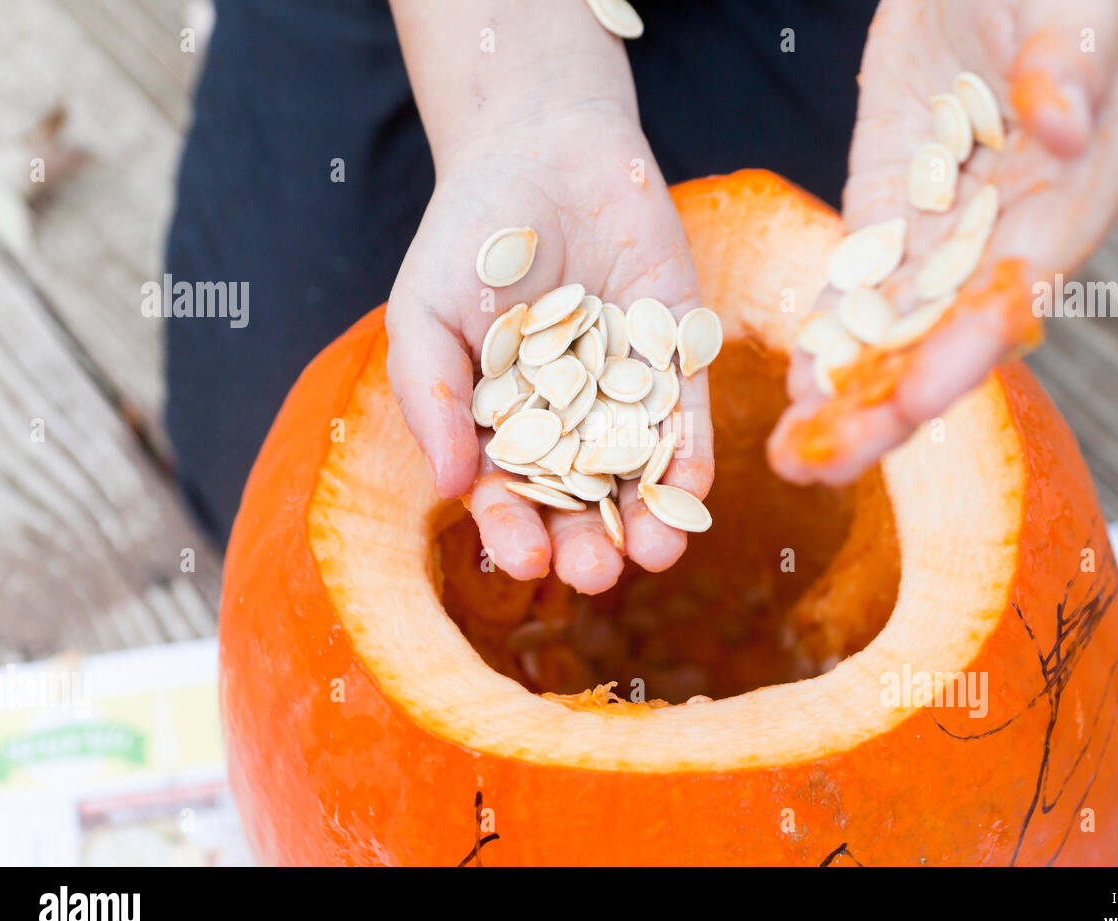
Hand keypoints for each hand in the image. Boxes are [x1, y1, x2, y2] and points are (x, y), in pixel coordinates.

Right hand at [386, 104, 711, 592]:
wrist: (541, 152)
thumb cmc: (469, 237)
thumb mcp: (425, 315)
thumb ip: (430, 397)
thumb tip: (452, 487)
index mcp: (501, 427)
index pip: (509, 497)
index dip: (516, 532)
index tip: (527, 558)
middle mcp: (567, 425)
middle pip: (581, 503)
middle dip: (591, 543)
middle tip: (598, 572)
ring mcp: (625, 397)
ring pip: (641, 476)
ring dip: (652, 519)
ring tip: (658, 552)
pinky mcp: (676, 361)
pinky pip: (687, 419)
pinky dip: (692, 456)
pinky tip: (693, 491)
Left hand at [769, 0, 1117, 483]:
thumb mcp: (1077, 6)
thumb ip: (1071, 66)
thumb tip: (1061, 130)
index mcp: (1077, 195)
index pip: (1018, 290)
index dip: (965, 348)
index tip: (911, 397)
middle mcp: (1014, 234)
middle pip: (950, 336)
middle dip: (890, 404)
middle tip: (825, 460)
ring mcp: (947, 231)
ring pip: (898, 328)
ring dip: (850, 394)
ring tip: (796, 455)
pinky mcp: (892, 211)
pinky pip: (861, 287)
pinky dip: (830, 338)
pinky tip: (798, 391)